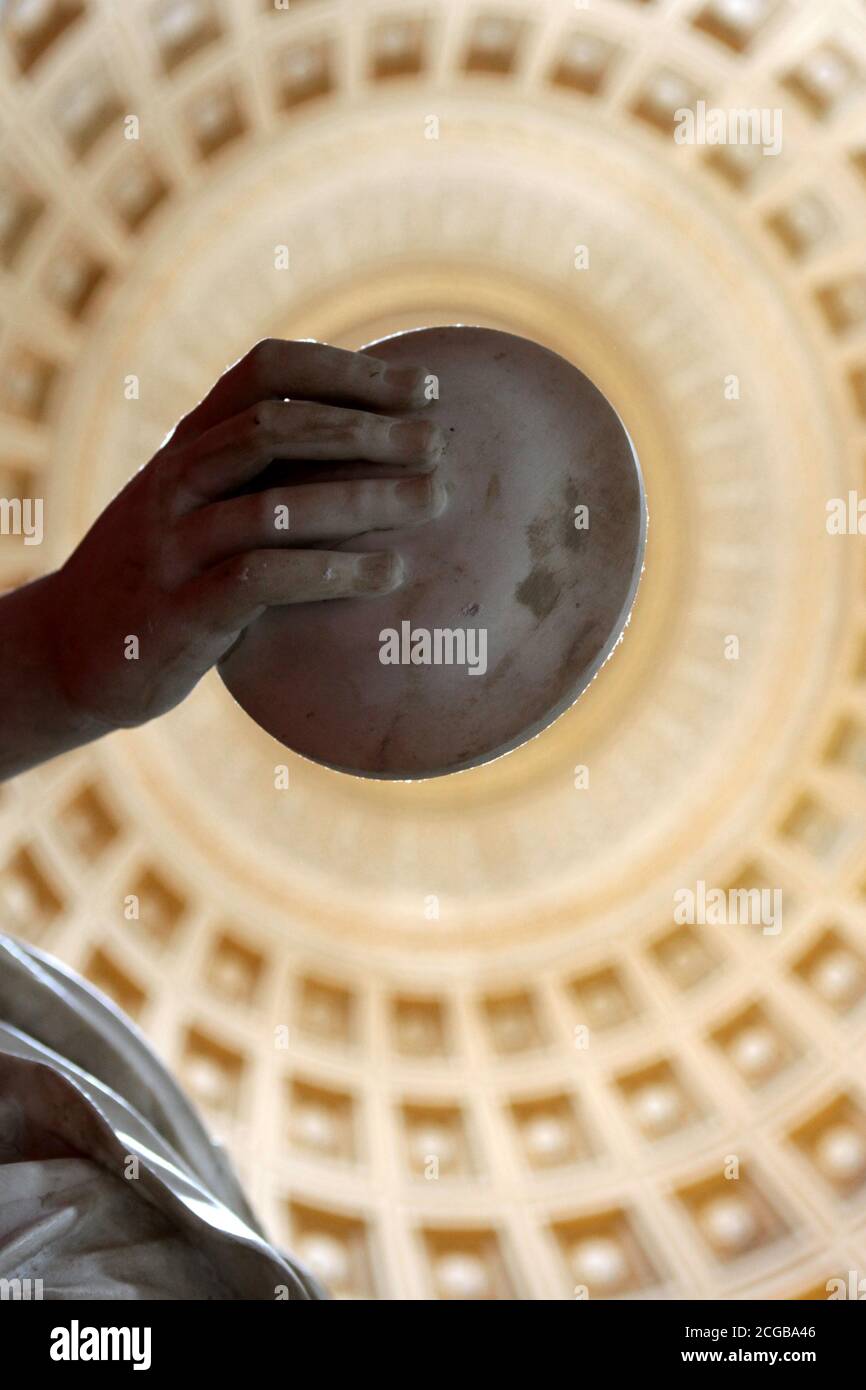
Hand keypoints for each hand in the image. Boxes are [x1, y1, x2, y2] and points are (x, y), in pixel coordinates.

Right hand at [43, 338, 445, 732]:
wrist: (70, 652)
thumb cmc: (163, 574)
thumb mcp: (197, 505)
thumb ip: (258, 473)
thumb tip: (371, 449)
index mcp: (187, 443)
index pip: (266, 371)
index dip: (347, 371)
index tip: (423, 388)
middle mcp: (176, 481)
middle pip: (275, 426)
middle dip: (365, 428)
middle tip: (437, 444)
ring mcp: (173, 545)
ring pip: (273, 504)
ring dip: (363, 497)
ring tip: (433, 500)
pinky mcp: (180, 610)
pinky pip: (261, 579)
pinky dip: (332, 571)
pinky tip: (390, 575)